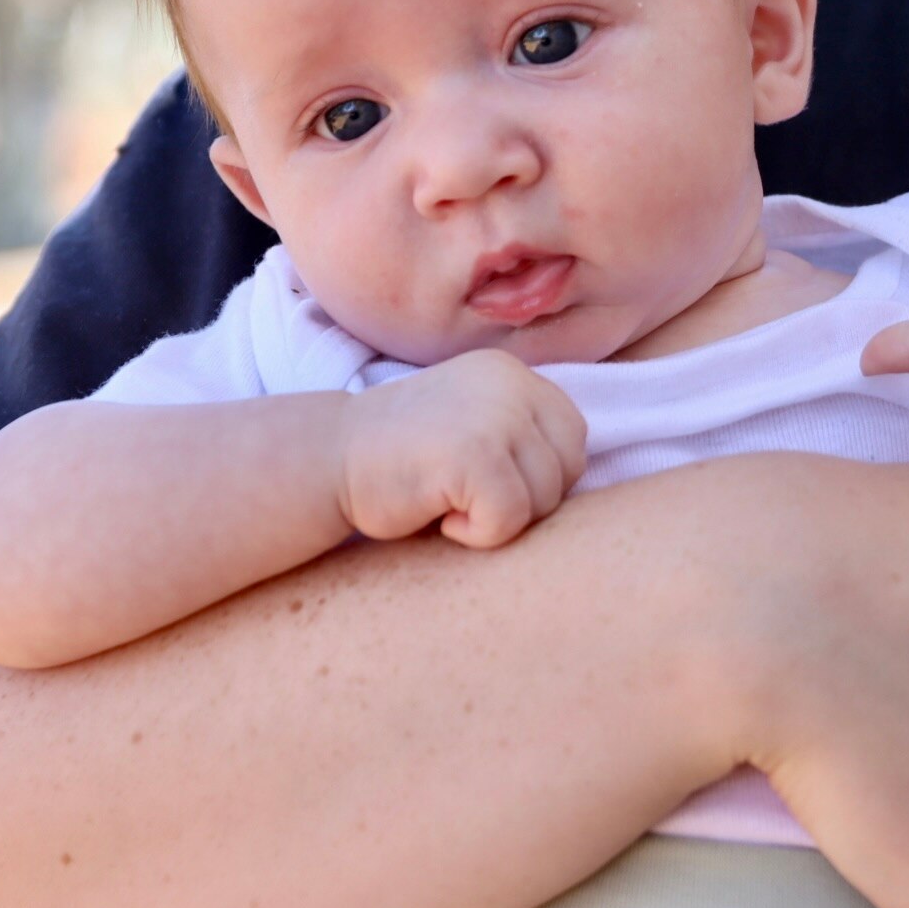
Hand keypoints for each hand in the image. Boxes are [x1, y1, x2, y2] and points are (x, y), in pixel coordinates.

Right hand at [337, 348, 586, 546]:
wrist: (326, 460)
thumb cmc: (399, 459)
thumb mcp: (471, 423)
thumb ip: (521, 434)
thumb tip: (582, 480)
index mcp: (512, 374)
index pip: (571, 437)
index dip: (540, 477)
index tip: (488, 483)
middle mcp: (511, 383)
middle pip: (569, 467)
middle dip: (528, 500)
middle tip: (467, 497)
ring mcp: (496, 415)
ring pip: (546, 497)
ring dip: (501, 518)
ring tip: (449, 501)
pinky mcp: (478, 453)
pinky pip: (511, 518)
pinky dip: (479, 534)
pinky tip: (440, 515)